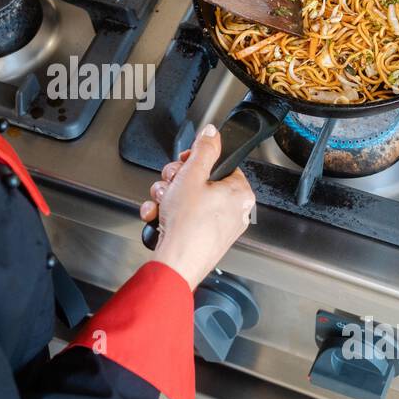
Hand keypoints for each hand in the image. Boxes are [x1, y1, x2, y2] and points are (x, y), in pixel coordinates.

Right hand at [139, 124, 255, 288]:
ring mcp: (218, 228)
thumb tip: (211, 134)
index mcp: (240, 193)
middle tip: (170, 185)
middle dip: (176, 181)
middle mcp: (234, 211)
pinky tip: (158, 217)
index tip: (182, 164)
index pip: (220, 163)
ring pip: (189, 199)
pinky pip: (185, 218)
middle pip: (201, 181)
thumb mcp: (191, 176)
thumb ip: (202, 150)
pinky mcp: (203, 240)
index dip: (196, 161)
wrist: (175, 265)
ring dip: (168, 197)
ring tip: (161, 204)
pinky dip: (169, 215)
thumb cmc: (187, 227)